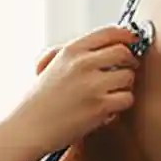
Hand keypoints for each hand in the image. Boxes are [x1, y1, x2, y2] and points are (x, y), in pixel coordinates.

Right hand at [0, 26, 138, 160]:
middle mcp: (82, 63)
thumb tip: (106, 44)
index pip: (109, 32)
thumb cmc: (38, 101)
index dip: (126, 35)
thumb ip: (76, 53)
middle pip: (124, 52)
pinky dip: (121, 104)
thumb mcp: (50, 65)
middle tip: (125, 70)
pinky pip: (127, 98)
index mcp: (71, 51)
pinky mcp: (99, 106)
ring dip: (124, 86)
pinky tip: (108, 108)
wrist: (27, 128)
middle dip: (129, 62)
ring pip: (128, 76)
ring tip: (111, 93)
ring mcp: (92, 84)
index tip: (132, 40)